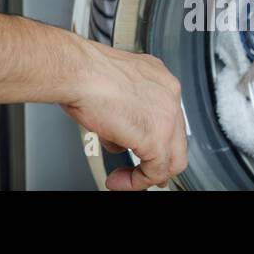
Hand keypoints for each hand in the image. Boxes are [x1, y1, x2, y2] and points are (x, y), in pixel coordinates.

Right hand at [61, 39, 187, 190]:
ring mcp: (167, 117)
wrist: (77, 71)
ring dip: (146, 174)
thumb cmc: (82, 72)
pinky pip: (154, 172)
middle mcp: (168, 94)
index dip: (157, 138)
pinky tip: (119, 180)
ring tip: (122, 178)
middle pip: (176, 139)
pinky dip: (136, 182)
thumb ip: (125, 109)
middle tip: (143, 173)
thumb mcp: (112, 86)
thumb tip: (120, 134)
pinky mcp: (156, 139)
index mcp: (158, 79)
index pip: (168, 117)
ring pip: (171, 159)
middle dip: (159, 161)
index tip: (141, 148)